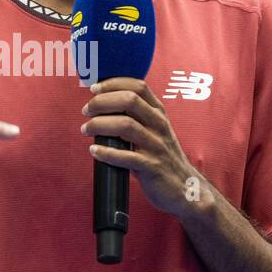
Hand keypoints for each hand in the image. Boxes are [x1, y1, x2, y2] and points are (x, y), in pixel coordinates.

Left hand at [81, 78, 201, 218]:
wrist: (185, 187)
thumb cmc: (162, 157)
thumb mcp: (155, 130)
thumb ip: (136, 116)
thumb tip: (104, 105)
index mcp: (159, 113)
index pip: (138, 86)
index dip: (113, 84)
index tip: (94, 89)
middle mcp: (159, 125)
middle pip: (129, 100)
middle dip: (102, 102)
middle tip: (86, 111)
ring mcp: (156, 146)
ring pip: (125, 125)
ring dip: (99, 125)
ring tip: (86, 129)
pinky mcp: (152, 167)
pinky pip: (126, 157)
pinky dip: (106, 152)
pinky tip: (94, 150)